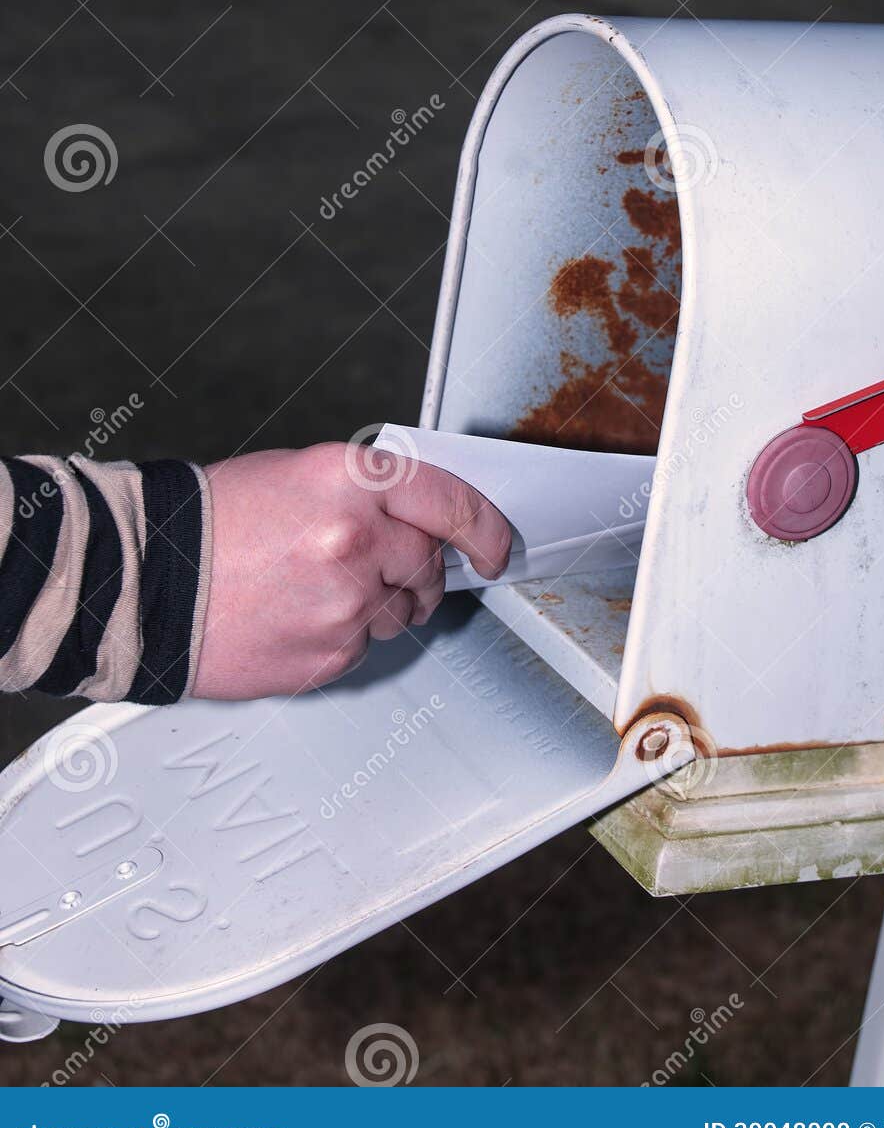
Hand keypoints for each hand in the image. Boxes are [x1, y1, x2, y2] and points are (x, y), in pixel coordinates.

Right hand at [192, 442, 510, 699]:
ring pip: (402, 613)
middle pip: (429, 563)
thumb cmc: (209, 523)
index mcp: (351, 480)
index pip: (452, 502)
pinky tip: (299, 615)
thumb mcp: (296, 474)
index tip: (493, 546)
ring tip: (319, 589)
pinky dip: (344, 636)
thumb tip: (417, 522)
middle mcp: (357, 539)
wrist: (146, 580)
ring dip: (380, 604)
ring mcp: (346, 602)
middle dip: (420, 569)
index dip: (484, 528)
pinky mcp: (330, 653)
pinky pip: (364, 648)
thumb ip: (366, 495)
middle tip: (384, 567)